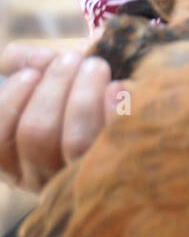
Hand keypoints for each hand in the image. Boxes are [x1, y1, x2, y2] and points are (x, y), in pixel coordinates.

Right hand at [0, 40, 125, 191]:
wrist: (127, 116)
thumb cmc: (72, 93)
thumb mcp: (41, 78)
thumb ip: (22, 61)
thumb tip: (39, 60)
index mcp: (16, 163)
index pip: (0, 141)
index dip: (11, 102)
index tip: (31, 73)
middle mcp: (44, 178)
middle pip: (37, 135)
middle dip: (54, 88)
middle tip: (72, 58)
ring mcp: (82, 178)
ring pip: (75, 142)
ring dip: (83, 96)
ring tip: (95, 66)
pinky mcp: (121, 169)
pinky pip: (114, 144)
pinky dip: (113, 111)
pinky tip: (116, 87)